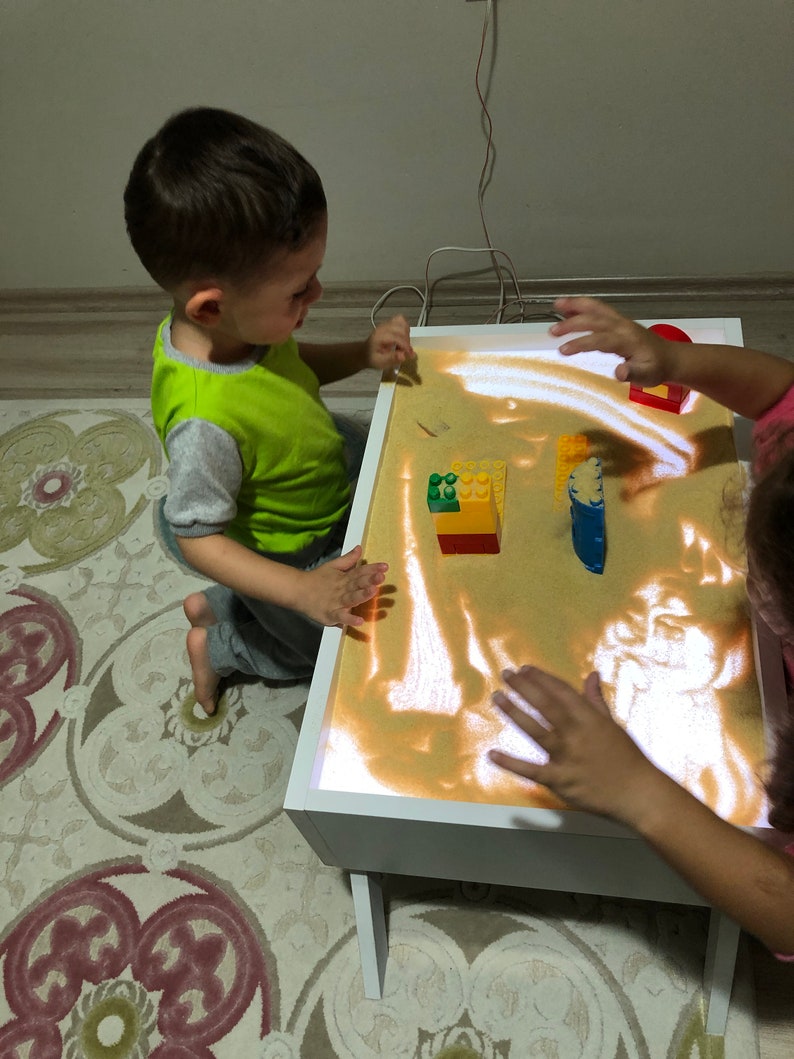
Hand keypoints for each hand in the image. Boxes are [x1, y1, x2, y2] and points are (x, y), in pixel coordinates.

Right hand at [301, 545, 387, 626]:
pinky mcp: (330, 614)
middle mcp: (342, 589)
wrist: (297, 591)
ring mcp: (337, 601)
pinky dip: (350, 619)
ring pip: (351, 598)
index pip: (360, 571)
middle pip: (357, 584)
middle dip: (369, 580)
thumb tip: (360, 548)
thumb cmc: (317, 579)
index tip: (385, 566)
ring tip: (373, 592)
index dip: (372, 569)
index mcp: (345, 577)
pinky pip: (341, 617)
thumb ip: (348, 559)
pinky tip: (359, 620)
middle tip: (381, 577)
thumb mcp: (333, 566)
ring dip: (362, 595)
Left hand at [366, 315, 414, 371]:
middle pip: (401, 329)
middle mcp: (383, 327)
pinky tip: (403, 337)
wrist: (364, 352)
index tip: (410, 355)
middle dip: (407, 341)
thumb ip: (391, 359)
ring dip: (407, 334)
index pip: (396, 337)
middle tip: (406, 351)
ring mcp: (386, 324)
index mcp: (379, 336)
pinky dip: (405, 328)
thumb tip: (403, 356)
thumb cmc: (372, 358)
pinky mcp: (389, 323)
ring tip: (404, 344)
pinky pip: (401, 320)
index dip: (405, 346)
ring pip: (402, 322)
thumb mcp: (380, 362)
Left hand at [489, 665, 661, 823]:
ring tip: (498, 697)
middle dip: (524, 688)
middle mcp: (576, 734)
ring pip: (536, 731)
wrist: (637, 793)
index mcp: (590, 718)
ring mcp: (567, 757)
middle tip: (506, 674)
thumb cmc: (626, 757)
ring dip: (515, 713)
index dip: (542, 678)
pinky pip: (532, 771)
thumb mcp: (612, 724)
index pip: (562, 692)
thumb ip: (596, 700)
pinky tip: (492, 754)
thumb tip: (591, 675)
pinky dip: (511, 763)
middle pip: (546, 706)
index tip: (525, 668)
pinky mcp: (560, 781)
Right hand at [549, 296, 675, 386]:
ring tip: (556, 304)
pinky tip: (568, 307)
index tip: (563, 350)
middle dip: (572, 323)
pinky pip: (599, 309)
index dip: (581, 343)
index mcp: (628, 340)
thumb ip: (632, 373)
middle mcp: (622, 326)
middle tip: (552, 331)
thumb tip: (618, 372)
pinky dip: (583, 305)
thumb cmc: (656, 369)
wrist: (670, 358)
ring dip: (576, 305)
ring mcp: (620, 321)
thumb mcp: (647, 376)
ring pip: (596, 308)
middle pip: (595, 320)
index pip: (600, 340)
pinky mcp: (618, 320)